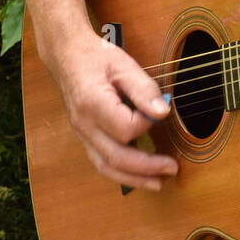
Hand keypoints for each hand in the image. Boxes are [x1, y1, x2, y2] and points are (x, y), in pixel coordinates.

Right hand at [49, 28, 177, 190]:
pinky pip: (101, 162)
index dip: (146, 123)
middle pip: (115, 157)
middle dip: (146, 167)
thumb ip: (144, 89)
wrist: (67, 57)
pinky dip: (121, 173)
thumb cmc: (96, 57)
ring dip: (133, 179)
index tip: (157, 110)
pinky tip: (138, 175)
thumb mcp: (123, 65)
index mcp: (92, 103)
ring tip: (157, 183)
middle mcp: (84, 124)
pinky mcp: (85, 137)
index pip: (125, 128)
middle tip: (172, 168)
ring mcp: (81, 134)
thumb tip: (163, 112)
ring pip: (105, 167)